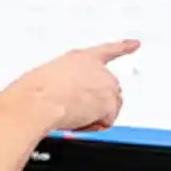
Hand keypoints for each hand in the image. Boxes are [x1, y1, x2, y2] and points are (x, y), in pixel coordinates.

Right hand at [0, 40, 139, 131]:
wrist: (37, 101)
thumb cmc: (35, 90)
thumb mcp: (50, 78)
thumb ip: (66, 83)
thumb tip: (65, 98)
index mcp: (80, 57)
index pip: (107, 50)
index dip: (123, 47)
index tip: (135, 44)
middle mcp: (97, 68)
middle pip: (109, 90)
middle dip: (97, 104)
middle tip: (75, 110)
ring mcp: (106, 84)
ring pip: (109, 108)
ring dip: (94, 115)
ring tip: (72, 113)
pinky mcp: (109, 102)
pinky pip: (106, 122)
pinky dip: (92, 126)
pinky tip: (77, 120)